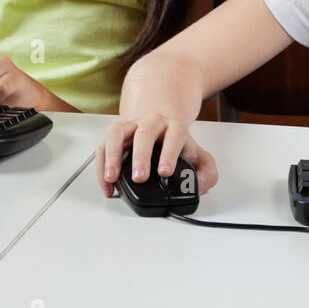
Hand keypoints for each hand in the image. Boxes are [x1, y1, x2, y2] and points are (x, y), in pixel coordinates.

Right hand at [96, 117, 217, 197]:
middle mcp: (151, 123)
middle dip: (141, 154)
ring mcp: (130, 126)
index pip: (174, 135)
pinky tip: (106, 184)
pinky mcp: (115, 135)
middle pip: (145, 132)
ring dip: (113, 154)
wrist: (160, 121)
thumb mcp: (198, 154)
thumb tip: (200, 186)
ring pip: (117, 132)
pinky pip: (103, 145)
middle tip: (140, 176)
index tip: (165, 171)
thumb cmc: (176, 143)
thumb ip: (207, 172)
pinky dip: (101, 165)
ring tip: (112, 177)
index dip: (169, 152)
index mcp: (173, 127)